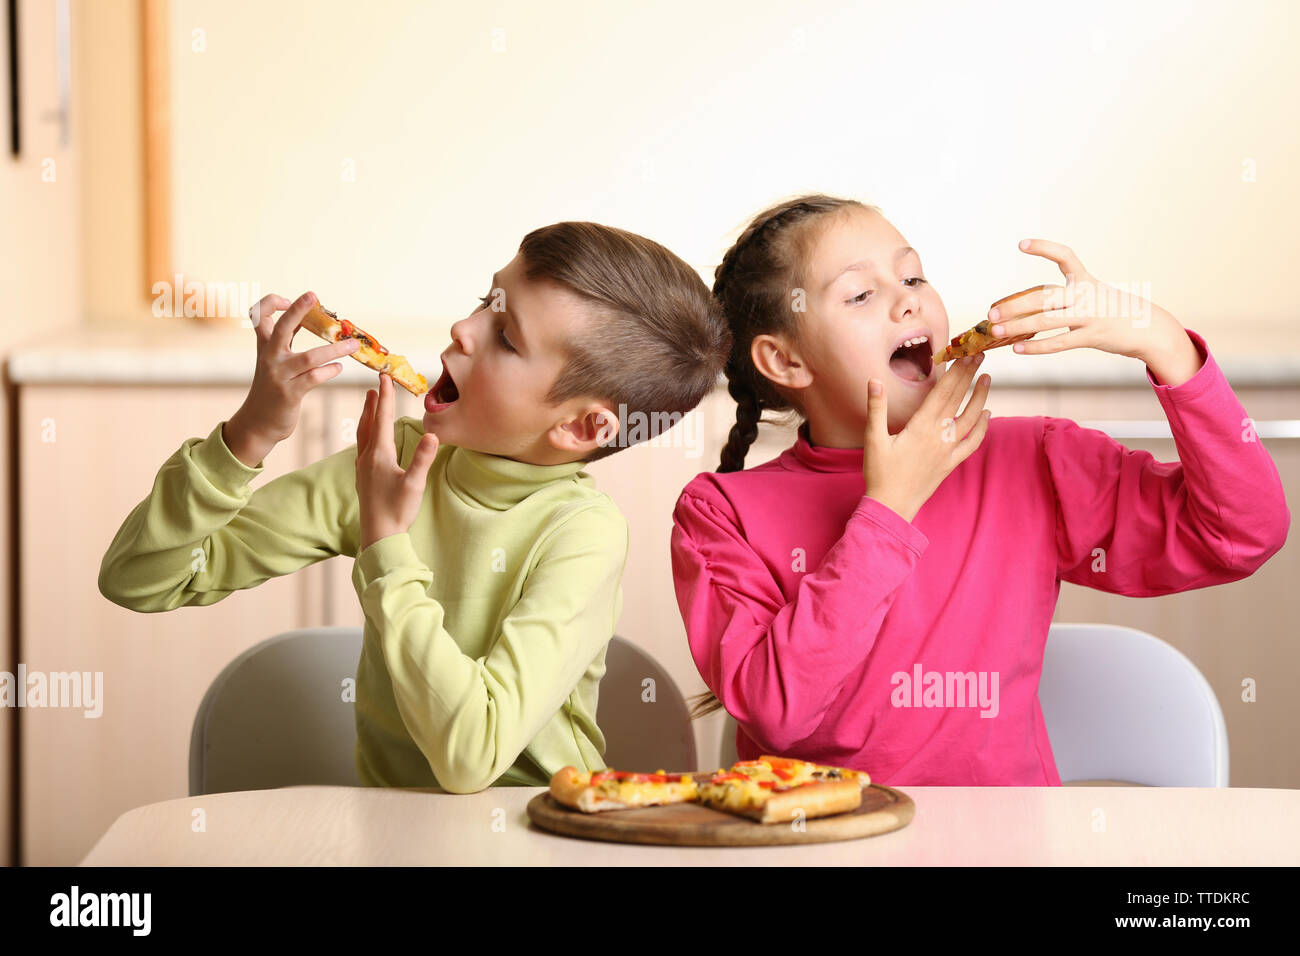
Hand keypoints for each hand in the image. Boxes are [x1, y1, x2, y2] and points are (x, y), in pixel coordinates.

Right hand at [235, 291, 360, 443]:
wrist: (258, 423)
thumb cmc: (271, 388)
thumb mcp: (274, 361)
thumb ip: (286, 340)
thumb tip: (302, 317)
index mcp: (265, 346)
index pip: (258, 315)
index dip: (271, 303)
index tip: (288, 300)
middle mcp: (270, 357)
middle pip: (281, 327)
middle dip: (297, 310)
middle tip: (313, 295)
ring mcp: (279, 375)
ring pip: (309, 357)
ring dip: (334, 350)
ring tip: (352, 345)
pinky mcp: (290, 393)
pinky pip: (313, 378)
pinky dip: (329, 371)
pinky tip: (339, 368)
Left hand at [356, 372, 439, 550]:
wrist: (378, 537)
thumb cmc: (397, 511)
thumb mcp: (414, 484)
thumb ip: (422, 458)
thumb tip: (433, 434)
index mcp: (380, 455)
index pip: (383, 419)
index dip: (386, 397)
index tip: (385, 377)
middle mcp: (367, 458)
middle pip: (369, 423)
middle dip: (374, 402)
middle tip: (376, 383)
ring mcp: (363, 468)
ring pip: (363, 434)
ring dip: (368, 416)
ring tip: (369, 403)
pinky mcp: (363, 477)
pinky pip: (362, 446)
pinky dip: (366, 432)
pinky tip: (369, 438)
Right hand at [863, 354, 991, 521]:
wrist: (892, 505)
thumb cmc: (880, 472)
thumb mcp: (873, 439)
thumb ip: (876, 408)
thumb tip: (874, 381)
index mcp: (921, 426)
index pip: (943, 392)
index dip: (955, 371)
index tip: (965, 353)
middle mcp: (939, 436)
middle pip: (958, 399)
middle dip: (969, 375)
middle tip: (980, 354)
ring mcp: (948, 450)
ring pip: (970, 418)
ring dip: (980, 397)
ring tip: (987, 378)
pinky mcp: (950, 463)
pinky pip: (972, 443)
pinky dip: (982, 428)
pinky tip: (987, 414)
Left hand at [985, 239, 1189, 364]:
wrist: (1149, 328)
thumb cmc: (1112, 311)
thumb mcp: (1093, 294)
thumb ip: (1062, 298)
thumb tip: (1024, 308)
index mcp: (1085, 280)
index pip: (1065, 256)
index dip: (1044, 248)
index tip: (1021, 244)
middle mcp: (1086, 295)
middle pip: (1043, 297)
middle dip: (1014, 306)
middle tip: (991, 314)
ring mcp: (1090, 315)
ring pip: (1047, 321)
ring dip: (1018, 327)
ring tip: (996, 332)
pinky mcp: (1093, 336)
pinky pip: (1059, 342)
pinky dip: (1036, 346)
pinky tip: (1018, 349)